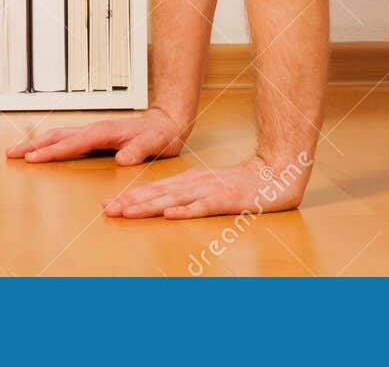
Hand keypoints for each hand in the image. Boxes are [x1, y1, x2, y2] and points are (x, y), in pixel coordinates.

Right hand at [6, 107, 189, 164]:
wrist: (168, 124)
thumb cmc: (161, 136)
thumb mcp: (155, 144)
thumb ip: (140, 150)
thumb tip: (124, 159)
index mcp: (106, 132)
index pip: (74, 143)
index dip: (53, 152)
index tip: (33, 159)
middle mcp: (96, 129)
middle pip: (59, 136)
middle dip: (34, 144)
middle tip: (12, 154)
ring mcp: (94, 132)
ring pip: (60, 136)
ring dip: (39, 143)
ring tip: (19, 152)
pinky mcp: (95, 137)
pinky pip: (67, 139)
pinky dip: (51, 144)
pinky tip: (44, 150)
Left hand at [103, 153, 311, 219]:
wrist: (278, 172)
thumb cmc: (244, 182)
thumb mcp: (211, 184)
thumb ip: (189, 191)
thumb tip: (165, 201)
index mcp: (192, 179)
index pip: (157, 189)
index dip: (133, 197)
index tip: (110, 205)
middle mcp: (198, 183)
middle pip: (160, 194)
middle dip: (133, 202)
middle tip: (110, 210)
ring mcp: (213, 190)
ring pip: (176, 199)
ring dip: (150, 206)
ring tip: (129, 212)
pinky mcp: (228, 199)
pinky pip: (204, 207)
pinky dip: (186, 211)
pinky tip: (171, 215)